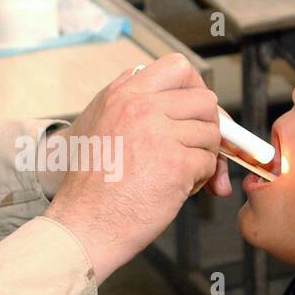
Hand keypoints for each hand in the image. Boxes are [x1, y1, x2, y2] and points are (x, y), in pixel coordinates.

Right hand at [44, 53, 219, 281]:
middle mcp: (139, 106)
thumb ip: (133, 107)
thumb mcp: (98, 127)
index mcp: (121, 94)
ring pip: (211, 133)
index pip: (177, 67)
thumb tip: (182, 108)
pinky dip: (201, 180)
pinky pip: (209, 163)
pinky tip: (176, 191)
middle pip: (204, 99)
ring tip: (178, 175)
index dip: (194, 90)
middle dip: (209, 126)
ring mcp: (158, 132)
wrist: (83, 226)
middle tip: (198, 148)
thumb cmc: (90, 188)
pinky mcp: (175, 163)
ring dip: (204, 157)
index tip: (193, 113)